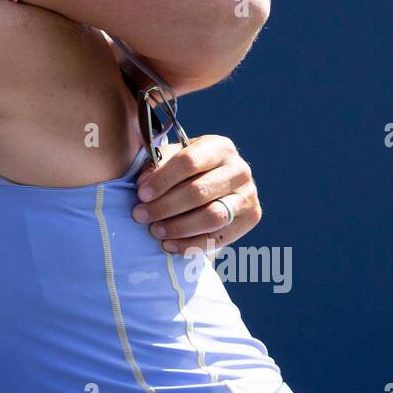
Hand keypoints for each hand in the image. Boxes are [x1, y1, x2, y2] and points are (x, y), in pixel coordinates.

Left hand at [130, 135, 261, 253]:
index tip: (141, 194)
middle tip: (141, 216)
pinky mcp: (251, 218)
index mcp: (219, 147)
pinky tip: (169, 245)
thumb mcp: (173, 158)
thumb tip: (144, 186)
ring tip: (155, 231)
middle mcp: (239, 169)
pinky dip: (191, 245)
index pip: (189, 162)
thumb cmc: (187, 170)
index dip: (163, 180)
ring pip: (212, 217)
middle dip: (165, 206)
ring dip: (178, 227)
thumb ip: (157, 167)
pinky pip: (219, 238)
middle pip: (199, 192)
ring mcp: (248, 195)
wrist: (219, 185)